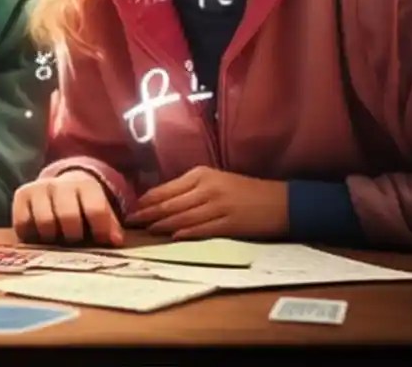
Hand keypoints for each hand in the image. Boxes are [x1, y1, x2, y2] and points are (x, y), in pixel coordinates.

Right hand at [12, 169, 124, 245]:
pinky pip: (22, 224)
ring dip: (52, 238)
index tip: (100, 241)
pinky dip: (30, 235)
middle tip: (74, 240)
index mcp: (85, 185)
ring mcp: (38, 188)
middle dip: (73, 235)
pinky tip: (39, 236)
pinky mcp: (21, 195)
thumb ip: (109, 225)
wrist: (60, 188)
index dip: (100, 230)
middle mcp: (59, 183)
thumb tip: (114, 240)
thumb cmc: (83, 207)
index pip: (95, 209)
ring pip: (45, 223)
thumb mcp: (100, 211)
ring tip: (56, 239)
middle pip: (68, 217)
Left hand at [126, 166, 287, 239]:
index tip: (131, 208)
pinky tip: (173, 236)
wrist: (280, 202)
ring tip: (147, 230)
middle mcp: (207, 188)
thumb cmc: (244, 191)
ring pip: (182, 217)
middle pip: (170, 203)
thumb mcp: (215, 181)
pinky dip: (186, 232)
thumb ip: (189, 189)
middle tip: (130, 222)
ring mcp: (219, 206)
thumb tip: (159, 201)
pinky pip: (202, 229)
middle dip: (148, 214)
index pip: (165, 189)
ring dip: (162, 225)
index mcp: (201, 174)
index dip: (146, 200)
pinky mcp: (230, 224)